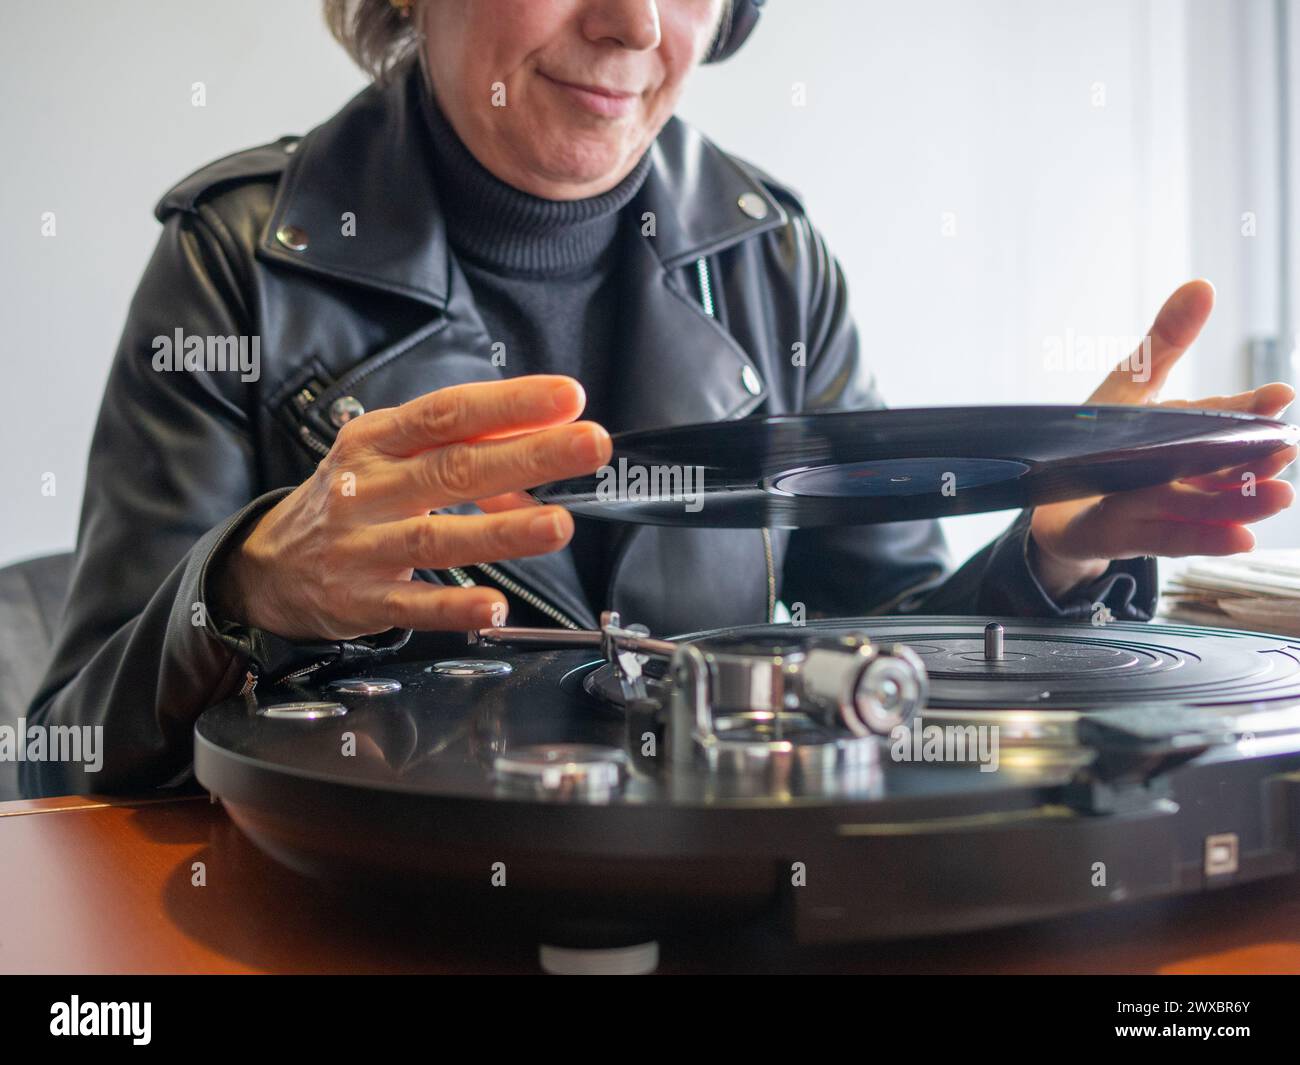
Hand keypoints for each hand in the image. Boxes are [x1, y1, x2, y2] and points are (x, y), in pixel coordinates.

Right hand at [210, 375, 610, 639]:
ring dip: (503, 531)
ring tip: (557, 524)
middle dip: (528, 455)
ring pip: (438, 536)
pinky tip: (495, 605)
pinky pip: (414, 604)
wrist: (268, 566)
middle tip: (588, 446)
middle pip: (454, 467)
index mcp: (377, 440)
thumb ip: (462, 447)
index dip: (510, 403)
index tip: (567, 397)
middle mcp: (367, 487)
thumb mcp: (391, 458)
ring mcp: (361, 545)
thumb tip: (539, 445)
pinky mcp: (361, 599)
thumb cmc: (349, 500)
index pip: (449, 412)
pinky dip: (456, 606)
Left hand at [1029, 280, 1297, 598]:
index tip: (1280, 396)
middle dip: (1257, 461)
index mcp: (1184, 434)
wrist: (1048, 497)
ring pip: (1205, 505)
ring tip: (1280, 496)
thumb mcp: (1129, 385)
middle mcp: (1180, 473)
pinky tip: (1240, 537)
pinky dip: (1203, 537)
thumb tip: (1203, 285)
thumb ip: (1166, 342)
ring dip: (1243, 503)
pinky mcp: (1125, 535)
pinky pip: (1167, 537)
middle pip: (1223, 467)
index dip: (1250, 410)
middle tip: (1288, 449)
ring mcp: (1158, 507)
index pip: (1223, 419)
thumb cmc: (1097, 438)